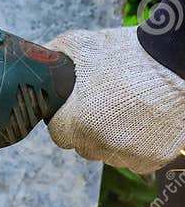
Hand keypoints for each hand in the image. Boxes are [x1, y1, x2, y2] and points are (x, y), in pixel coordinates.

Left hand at [47, 26, 184, 173]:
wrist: (176, 64)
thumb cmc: (128, 54)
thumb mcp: (80, 45)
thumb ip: (53, 56)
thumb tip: (36, 61)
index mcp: (77, 121)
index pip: (58, 134)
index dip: (64, 121)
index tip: (73, 111)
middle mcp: (100, 142)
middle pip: (83, 146)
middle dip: (87, 131)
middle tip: (101, 109)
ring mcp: (127, 153)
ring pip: (108, 155)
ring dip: (111, 140)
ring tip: (124, 113)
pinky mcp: (151, 159)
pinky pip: (134, 161)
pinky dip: (136, 147)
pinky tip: (142, 123)